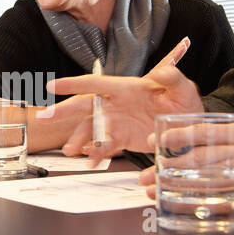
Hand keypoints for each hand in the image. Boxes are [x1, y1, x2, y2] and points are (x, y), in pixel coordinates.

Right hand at [41, 38, 199, 160]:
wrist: (190, 127)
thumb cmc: (185, 102)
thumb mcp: (183, 88)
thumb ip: (172, 78)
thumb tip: (162, 73)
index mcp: (127, 88)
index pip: (96, 84)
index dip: (74, 84)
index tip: (52, 86)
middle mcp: (117, 104)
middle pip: (85, 106)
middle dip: (63, 112)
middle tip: (44, 118)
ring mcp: (118, 122)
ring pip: (91, 129)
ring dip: (78, 138)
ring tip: (69, 150)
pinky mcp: (123, 138)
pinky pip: (105, 146)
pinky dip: (97, 154)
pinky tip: (91, 162)